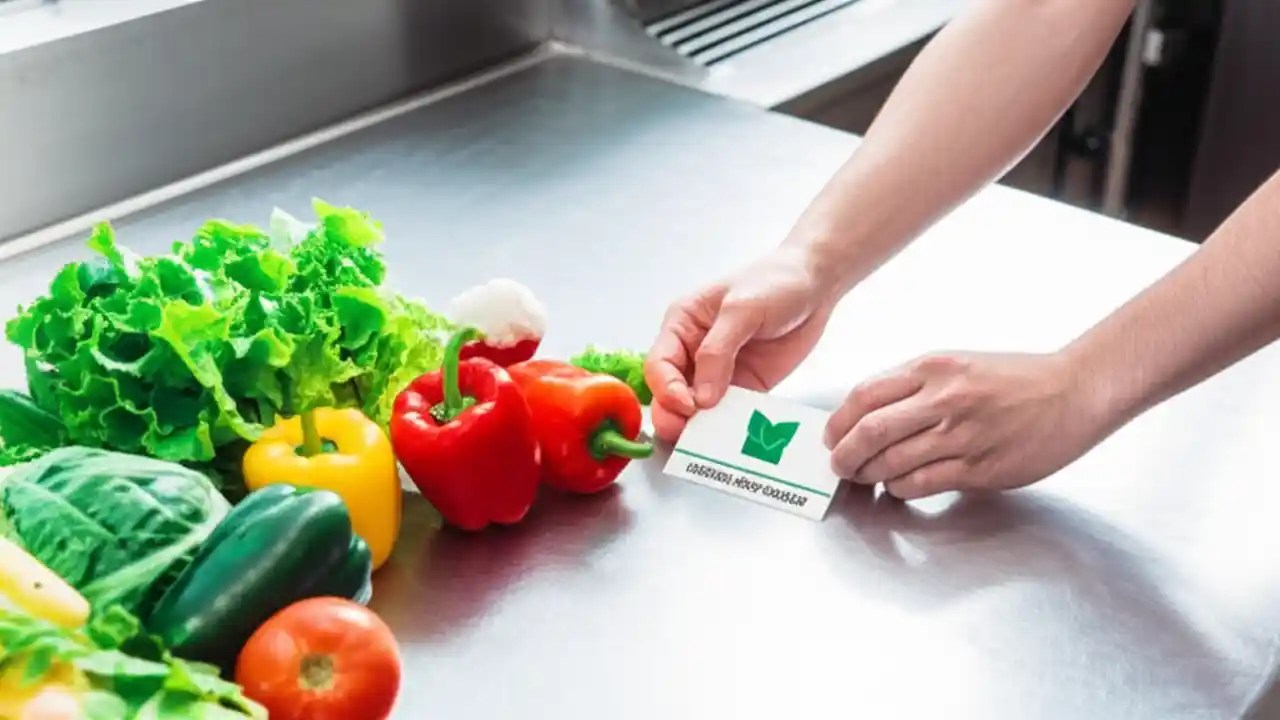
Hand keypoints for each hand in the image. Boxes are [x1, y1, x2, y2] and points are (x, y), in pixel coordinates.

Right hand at [645, 247, 838, 441]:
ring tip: (708, 445)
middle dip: (674, 415)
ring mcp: (718, 374)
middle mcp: (693, 352)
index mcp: (682, 325)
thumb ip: (718, 350)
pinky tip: (735, 440)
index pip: (659, 364)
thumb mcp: (741, 309)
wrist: (815, 285)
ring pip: (696, 410)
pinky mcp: (745, 388)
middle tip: (687, 435)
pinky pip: (730, 414)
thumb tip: (702, 397)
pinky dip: (729, 429)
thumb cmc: (774, 282)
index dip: (667, 388)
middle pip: (670, 393)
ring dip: (699, 428)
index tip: (688, 405)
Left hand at [824, 352, 1109, 499]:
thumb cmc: (1016, 379)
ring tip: (865, 477)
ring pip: (892, 462)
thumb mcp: (957, 364)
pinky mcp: (980, 467)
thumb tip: (867, 415)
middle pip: (870, 431)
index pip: (864, 395)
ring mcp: (962, 434)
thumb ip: (913, 386)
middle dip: (844, 454)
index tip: (831, 435)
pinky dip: (900, 488)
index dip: (838, 421)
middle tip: (839, 465)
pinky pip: (922, 483)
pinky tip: (898, 486)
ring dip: (869, 475)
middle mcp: (944, 398)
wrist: (1074, 391)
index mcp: (933, 367)